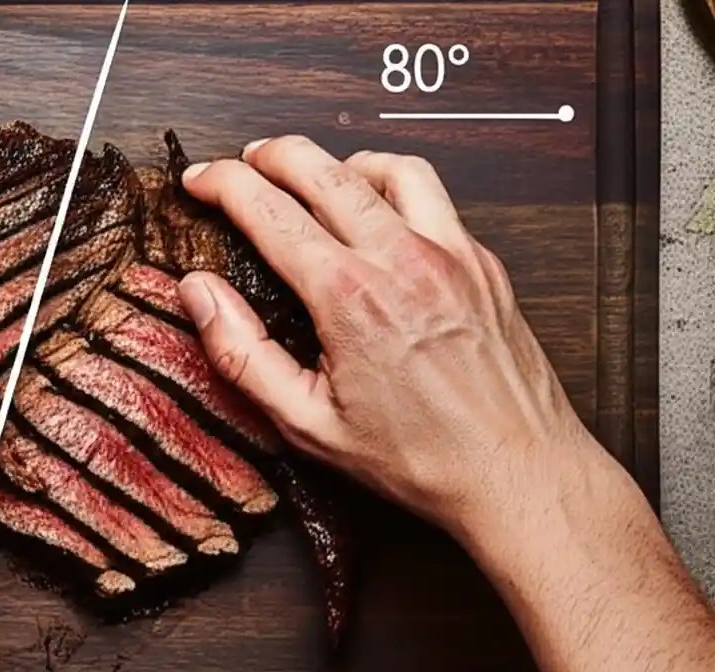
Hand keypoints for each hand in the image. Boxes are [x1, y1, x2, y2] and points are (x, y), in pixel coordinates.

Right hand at [177, 136, 596, 535]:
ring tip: (313, 176)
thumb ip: (241, 353)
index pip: (270, 211)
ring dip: (340, 161)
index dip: (223, 184)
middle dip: (273, 153)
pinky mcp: (482, 262)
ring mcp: (451, 254)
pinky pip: (434, 197)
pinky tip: (377, 215)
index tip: (199, 180)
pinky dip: (393, 188)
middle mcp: (403, 260)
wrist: (518, 474)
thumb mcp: (307, 424)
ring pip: (388, 167)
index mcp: (351, 297)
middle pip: (324, 168)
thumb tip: (197, 295)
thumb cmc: (419, 458)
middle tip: (246, 160)